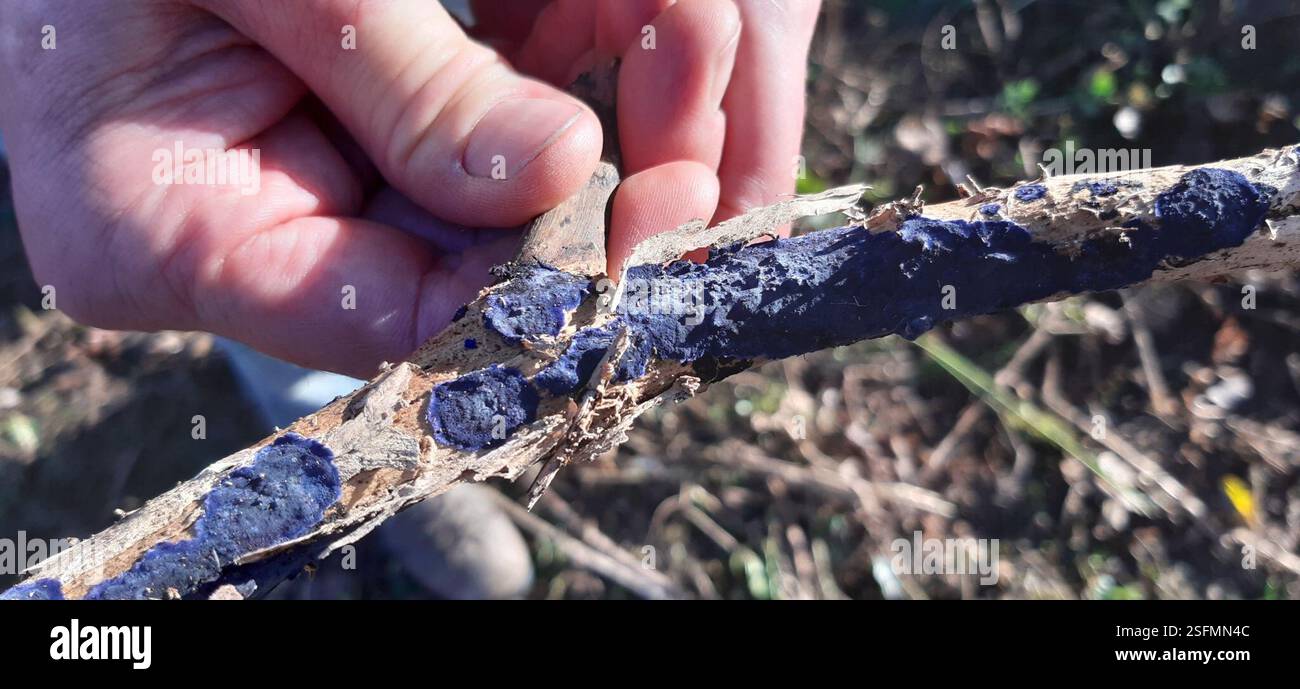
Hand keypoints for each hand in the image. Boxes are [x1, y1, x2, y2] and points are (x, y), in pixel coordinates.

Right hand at [0, 0, 819, 376]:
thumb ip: (405, 83)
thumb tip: (564, 164)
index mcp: (161, 231)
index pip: (383, 318)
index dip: (532, 281)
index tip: (659, 214)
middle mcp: (244, 233)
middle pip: (455, 265)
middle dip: (593, 193)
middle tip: (702, 141)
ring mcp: (307, 181)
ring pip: (490, 194)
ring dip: (602, 123)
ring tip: (690, 40)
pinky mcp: (359, 125)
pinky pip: (480, 125)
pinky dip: (560, 71)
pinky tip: (645, 34)